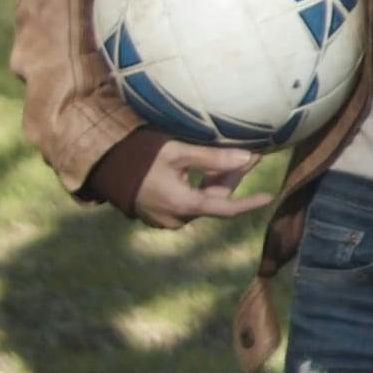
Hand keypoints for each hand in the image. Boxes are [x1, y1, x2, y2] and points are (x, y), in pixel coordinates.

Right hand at [132, 141, 272, 229]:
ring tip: (230, 158)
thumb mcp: (178, 153)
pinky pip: (187, 202)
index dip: (250, 202)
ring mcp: (166, 219)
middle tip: (248, 155)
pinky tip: (206, 169)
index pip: (227, 208)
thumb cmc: (140, 156)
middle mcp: (177, 219)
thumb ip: (214, 158)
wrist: (102, 166)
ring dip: (215, 181)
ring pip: (201, 200)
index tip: (270, 196)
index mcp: (184, 206)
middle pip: (214, 200)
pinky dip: (199, 187)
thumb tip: (248, 159)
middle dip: (231, 178)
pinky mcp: (158, 214)